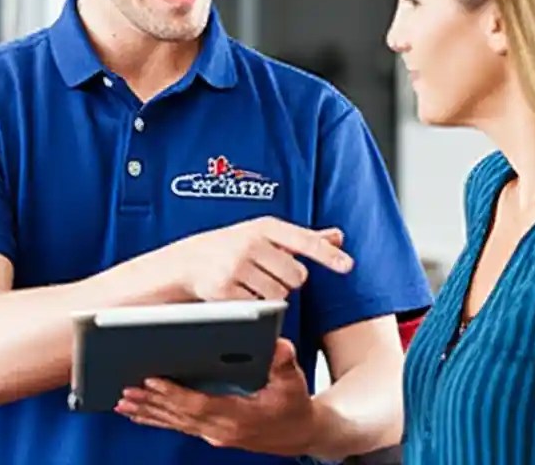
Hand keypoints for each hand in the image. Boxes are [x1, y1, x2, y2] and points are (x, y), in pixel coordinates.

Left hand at [115, 338, 316, 455]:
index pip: (200, 406)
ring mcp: (215, 435)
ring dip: (147, 413)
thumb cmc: (295, 405)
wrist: (301, 434)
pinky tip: (138, 414)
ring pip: (175, 423)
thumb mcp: (295, 383)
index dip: (175, 394)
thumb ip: (284, 364)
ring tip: (122, 402)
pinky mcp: (211, 433)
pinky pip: (179, 426)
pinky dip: (157, 419)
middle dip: (151, 403)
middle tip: (125, 390)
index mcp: (240, 418)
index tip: (152, 380)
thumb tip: (277, 346)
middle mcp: (222, 431)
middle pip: (179, 416)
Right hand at [166, 216, 352, 300]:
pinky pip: (258, 308)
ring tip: (252, 284)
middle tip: (269, 275)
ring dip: (272, 296)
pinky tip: (242, 296)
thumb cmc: (232, 247)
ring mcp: (236, 266)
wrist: (186, 262)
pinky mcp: (224, 290)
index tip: (348, 266)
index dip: (327, 254)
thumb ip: (303, 238)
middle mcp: (250, 243)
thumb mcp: (265, 235)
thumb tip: (338, 236)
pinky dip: (256, 307)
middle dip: (288, 281)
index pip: (303, 240)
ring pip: (279, 295)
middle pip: (296, 276)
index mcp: (264, 227)